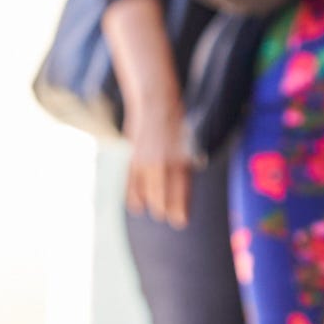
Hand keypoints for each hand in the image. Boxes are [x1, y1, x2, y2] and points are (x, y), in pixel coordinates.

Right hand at [124, 103, 194, 227]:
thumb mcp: (190, 141)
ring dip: (150, 204)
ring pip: (145, 194)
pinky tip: (137, 205)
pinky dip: (133, 197)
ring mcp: (145, 162)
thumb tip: (192, 176)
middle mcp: (162, 163)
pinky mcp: (132, 158)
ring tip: (155, 210)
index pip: (180, 193)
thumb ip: (190, 161)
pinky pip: (130, 185)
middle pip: (161, 198)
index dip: (179, 209)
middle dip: (164, 209)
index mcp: (180, 159)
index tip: (180, 221)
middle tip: (166, 215)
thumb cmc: (176, 122)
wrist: (155, 103)